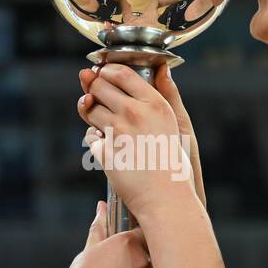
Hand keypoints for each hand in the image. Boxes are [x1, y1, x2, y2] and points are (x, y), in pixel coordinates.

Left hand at [77, 63, 196, 216]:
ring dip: (93, 113)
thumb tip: (162, 67)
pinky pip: (90, 136)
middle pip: (98, 86)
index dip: (107, 70)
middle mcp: (134, 113)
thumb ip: (166, 93)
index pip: (120, 72)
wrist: (165, 199)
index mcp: (155, 104)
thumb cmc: (173, 163)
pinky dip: (96, 139)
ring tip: (107, 125)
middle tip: (96, 94)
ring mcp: (116, 132)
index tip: (103, 73)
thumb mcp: (177, 123)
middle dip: (94, 88)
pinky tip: (110, 146)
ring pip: (90, 109)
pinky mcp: (103, 151)